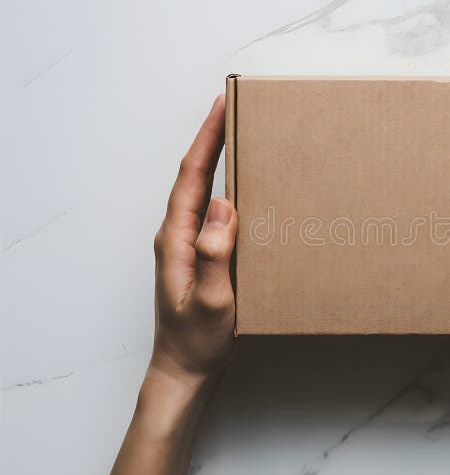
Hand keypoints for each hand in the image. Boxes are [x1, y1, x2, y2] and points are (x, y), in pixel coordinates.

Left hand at [150, 94, 237, 389]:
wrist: (185, 370)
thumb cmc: (196, 341)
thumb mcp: (209, 301)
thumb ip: (213, 255)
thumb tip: (223, 206)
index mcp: (175, 238)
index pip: (192, 176)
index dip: (207, 138)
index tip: (222, 105)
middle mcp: (178, 234)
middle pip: (195, 175)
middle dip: (213, 138)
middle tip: (236, 109)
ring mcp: (188, 244)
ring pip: (204, 190)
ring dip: (220, 160)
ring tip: (244, 137)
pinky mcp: (201, 254)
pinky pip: (215, 212)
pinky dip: (229, 189)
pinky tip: (248, 190)